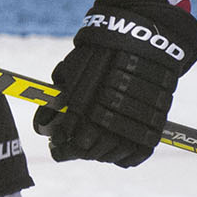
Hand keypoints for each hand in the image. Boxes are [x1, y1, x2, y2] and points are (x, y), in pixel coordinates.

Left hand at [34, 0, 196, 166]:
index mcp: (84, 103)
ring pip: (111, 155)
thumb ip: (57, 97)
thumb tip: (43, 121)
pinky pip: (136, 155)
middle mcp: (108, 116)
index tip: (56, 145)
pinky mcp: (153, 126)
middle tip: (71, 148)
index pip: (68, 140)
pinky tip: (115, 151)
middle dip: (76, 151)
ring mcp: (131, 123)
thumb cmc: (100, 53)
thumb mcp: (71, 69)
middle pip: (88, 151)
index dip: (60, 147)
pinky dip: (125, 157)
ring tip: (93, 147)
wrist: (141, 39)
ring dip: (99, 154)